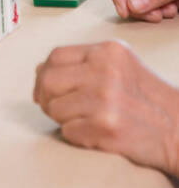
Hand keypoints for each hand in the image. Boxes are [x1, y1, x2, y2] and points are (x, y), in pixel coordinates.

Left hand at [33, 40, 178, 174]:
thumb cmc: (147, 99)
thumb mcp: (121, 66)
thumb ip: (85, 64)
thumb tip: (40, 71)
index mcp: (108, 51)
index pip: (56, 56)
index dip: (43, 74)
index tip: (43, 90)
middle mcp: (105, 71)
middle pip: (48, 81)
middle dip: (46, 98)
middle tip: (55, 109)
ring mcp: (105, 99)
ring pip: (55, 108)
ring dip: (63, 119)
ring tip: (85, 121)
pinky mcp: (105, 127)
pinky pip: (68, 132)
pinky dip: (77, 136)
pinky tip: (97, 133)